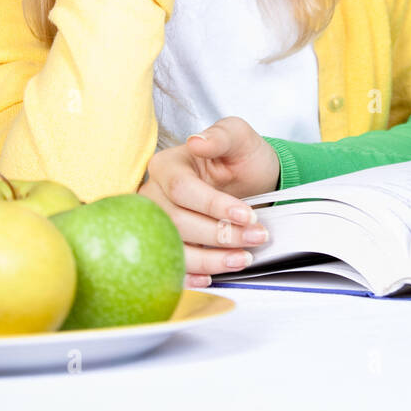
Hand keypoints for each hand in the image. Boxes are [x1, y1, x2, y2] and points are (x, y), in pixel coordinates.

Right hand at [138, 116, 281, 288]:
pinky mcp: (166, 245)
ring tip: (243, 258)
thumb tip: (197, 141)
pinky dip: (191, 274)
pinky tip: (213, 275)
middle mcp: (154, 195)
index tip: (246, 214)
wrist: (252, 180)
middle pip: (175, 222)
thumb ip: (220, 136)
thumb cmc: (241, 157)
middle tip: (256, 237)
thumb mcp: (239, 137)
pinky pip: (170, 266)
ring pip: (172, 247)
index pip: (181, 189)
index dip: (213, 205)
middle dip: (219, 234)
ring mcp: (157, 224)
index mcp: (167, 166)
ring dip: (210, 259)